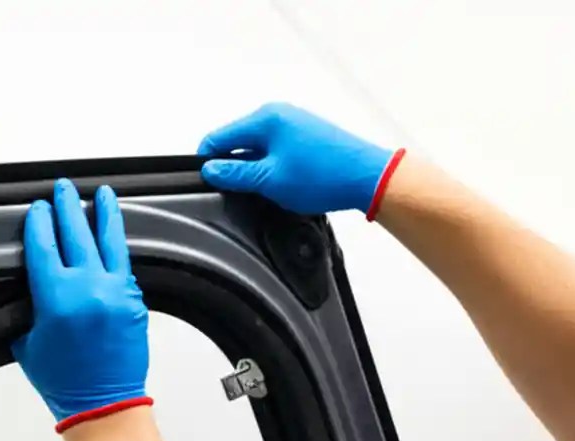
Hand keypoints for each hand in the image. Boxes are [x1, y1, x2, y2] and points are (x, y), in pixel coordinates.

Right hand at [13, 179, 149, 424]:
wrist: (104, 404)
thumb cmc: (65, 382)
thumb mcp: (28, 342)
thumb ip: (31, 307)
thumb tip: (34, 283)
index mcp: (56, 297)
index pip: (44, 245)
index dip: (39, 222)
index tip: (37, 208)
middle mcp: (88, 288)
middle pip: (76, 233)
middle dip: (67, 206)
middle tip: (62, 188)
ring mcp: (116, 291)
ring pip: (110, 241)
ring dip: (104, 213)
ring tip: (102, 193)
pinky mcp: (134, 300)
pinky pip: (125, 264)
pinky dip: (118, 245)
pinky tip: (115, 234)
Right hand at [197, 102, 396, 215]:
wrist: (367, 177)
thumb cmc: (325, 175)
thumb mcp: (269, 179)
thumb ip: (235, 174)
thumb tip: (211, 170)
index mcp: (265, 118)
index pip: (219, 137)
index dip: (208, 162)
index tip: (207, 183)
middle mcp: (278, 114)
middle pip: (237, 142)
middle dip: (235, 167)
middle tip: (242, 193)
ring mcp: (294, 123)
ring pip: (257, 149)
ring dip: (255, 170)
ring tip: (269, 191)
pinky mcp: (306, 136)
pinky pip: (275, 151)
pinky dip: (273, 168)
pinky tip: (284, 185)